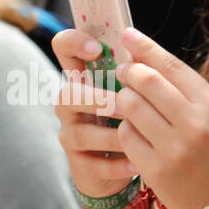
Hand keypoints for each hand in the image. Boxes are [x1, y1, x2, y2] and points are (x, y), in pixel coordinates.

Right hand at [51, 28, 139, 198]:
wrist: (123, 165)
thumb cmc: (129, 119)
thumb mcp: (132, 91)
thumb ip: (135, 70)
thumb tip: (145, 44)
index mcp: (83, 78)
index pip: (63, 47)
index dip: (74, 43)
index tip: (97, 50)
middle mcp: (70, 104)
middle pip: (68, 94)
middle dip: (97, 99)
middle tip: (124, 105)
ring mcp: (72, 135)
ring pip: (81, 133)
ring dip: (110, 135)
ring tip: (137, 136)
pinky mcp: (80, 164)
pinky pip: (94, 164)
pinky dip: (117, 164)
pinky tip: (137, 162)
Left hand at [108, 25, 208, 208]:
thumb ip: (186, 91)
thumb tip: (144, 58)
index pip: (171, 66)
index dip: (144, 47)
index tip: (127, 35)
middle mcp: (196, 124)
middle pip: (145, 80)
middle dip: (127, 72)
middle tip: (122, 72)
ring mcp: (174, 149)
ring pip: (129, 106)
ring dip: (123, 101)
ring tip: (129, 105)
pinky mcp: (155, 170)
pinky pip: (125, 136)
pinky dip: (124, 130)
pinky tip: (135, 135)